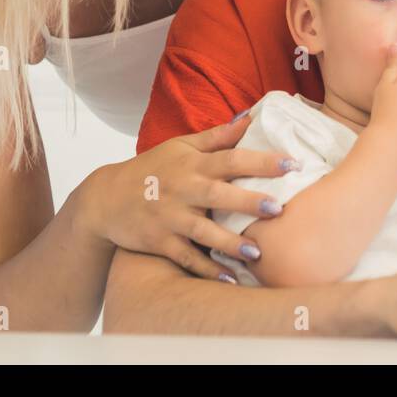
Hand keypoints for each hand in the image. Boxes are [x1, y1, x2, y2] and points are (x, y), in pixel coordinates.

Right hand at [82, 114, 300, 280]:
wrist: (104, 199)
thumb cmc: (151, 169)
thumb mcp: (181, 146)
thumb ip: (218, 136)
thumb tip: (252, 116)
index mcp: (192, 164)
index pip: (231, 158)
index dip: (261, 160)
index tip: (292, 164)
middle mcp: (183, 190)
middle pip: (219, 194)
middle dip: (247, 202)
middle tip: (277, 209)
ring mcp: (170, 218)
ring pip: (203, 232)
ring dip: (230, 243)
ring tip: (257, 253)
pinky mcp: (160, 242)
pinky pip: (187, 258)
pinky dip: (207, 271)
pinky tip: (231, 279)